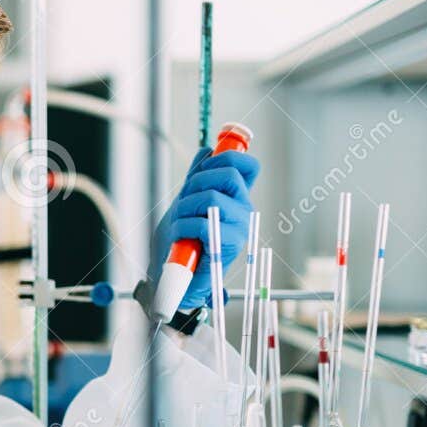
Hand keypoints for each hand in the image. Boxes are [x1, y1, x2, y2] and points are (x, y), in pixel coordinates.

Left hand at [151, 145, 260, 309]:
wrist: (177, 275)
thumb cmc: (183, 240)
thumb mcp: (187, 201)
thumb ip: (198, 176)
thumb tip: (206, 151)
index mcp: (237, 197)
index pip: (248, 165)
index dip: (229, 155)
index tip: (208, 164)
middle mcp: (244, 209)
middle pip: (228, 174)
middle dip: (196, 181)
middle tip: (184, 200)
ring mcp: (240, 227)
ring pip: (212, 197)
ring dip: (185, 207)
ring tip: (179, 223)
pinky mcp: (231, 245)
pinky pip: (203, 224)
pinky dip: (184, 227)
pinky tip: (181, 238)